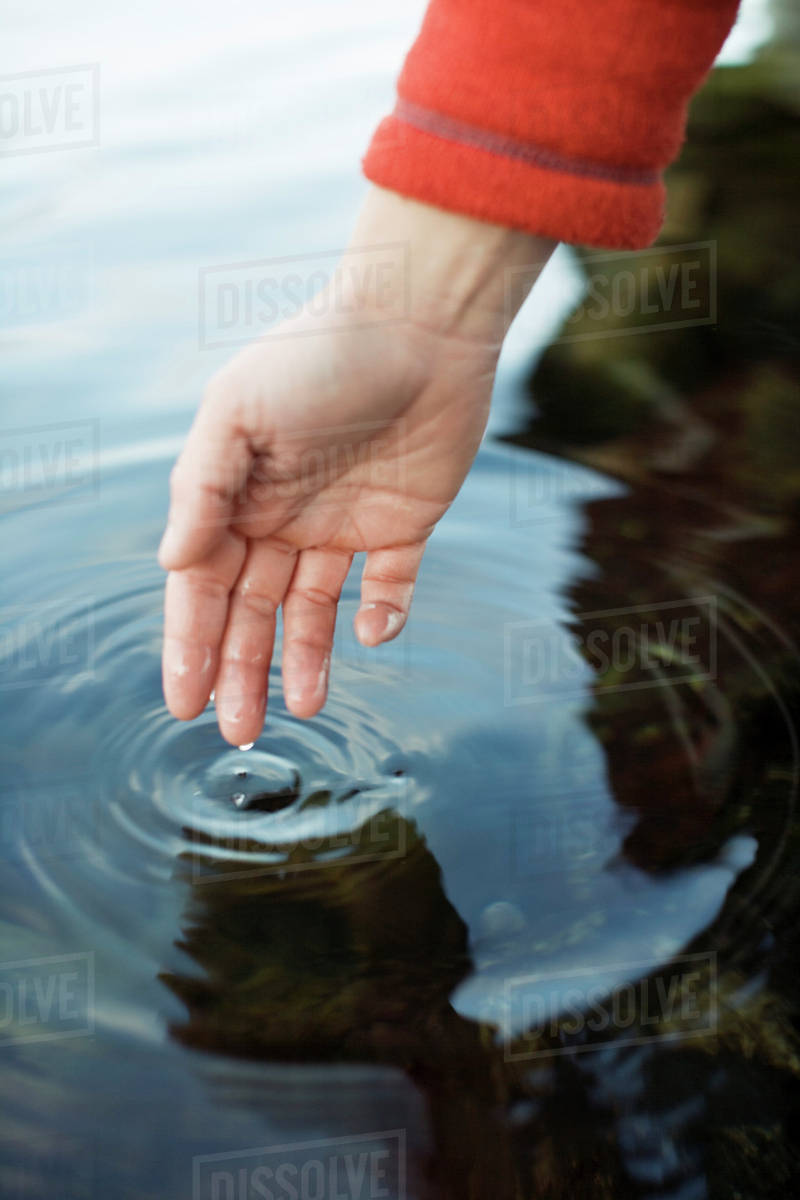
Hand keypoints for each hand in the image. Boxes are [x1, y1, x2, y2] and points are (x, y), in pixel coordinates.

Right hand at [159, 188, 554, 743]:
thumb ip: (200, 488)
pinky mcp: (404, 523)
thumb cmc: (318, 355)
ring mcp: (343, 522)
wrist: (419, 322)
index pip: (203, 587)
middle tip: (240, 733)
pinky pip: (390, 584)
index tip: (184, 703)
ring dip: (307, 659)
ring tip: (303, 710)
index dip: (191, 645)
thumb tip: (172, 564)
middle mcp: (283, 516)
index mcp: (236, 495)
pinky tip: (371, 633)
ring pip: (316, 610)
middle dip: (242, 671)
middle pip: (254, 611)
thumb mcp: (238, 411)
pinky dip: (381, 615)